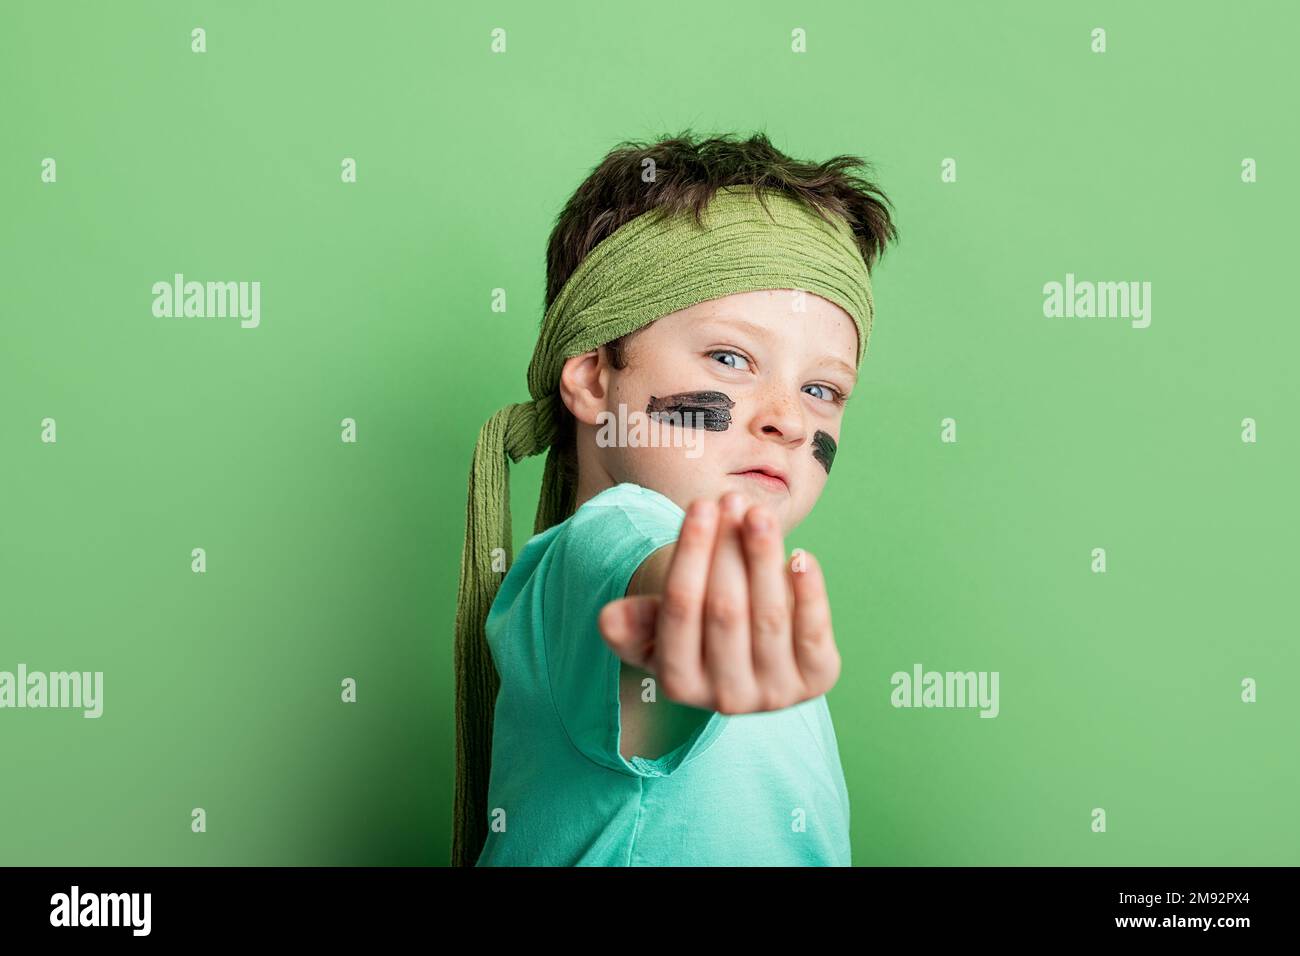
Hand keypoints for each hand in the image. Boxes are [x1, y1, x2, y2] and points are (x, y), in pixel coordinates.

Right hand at [597, 492, 840, 713]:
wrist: (752, 666)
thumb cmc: (698, 632)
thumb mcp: (658, 629)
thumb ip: (635, 623)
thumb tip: (607, 619)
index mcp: (677, 684)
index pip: (680, 610)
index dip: (692, 553)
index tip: (700, 506)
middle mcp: (725, 698)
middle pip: (725, 610)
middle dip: (728, 548)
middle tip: (732, 499)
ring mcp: (774, 694)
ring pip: (769, 617)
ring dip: (765, 558)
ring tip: (760, 513)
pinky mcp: (817, 681)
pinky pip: (814, 632)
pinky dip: (809, 592)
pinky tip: (800, 555)